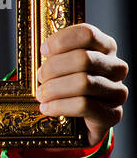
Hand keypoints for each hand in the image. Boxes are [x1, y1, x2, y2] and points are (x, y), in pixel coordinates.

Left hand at [36, 22, 128, 147]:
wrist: (78, 123)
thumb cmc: (67, 88)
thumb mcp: (63, 67)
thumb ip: (57, 55)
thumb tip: (43, 51)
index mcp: (105, 48)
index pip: (87, 34)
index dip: (62, 40)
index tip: (43, 50)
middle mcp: (116, 67)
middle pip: (83, 58)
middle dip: (54, 68)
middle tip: (39, 77)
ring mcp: (117, 91)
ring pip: (84, 83)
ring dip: (55, 88)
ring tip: (41, 94)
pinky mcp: (113, 114)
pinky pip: (84, 106)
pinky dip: (60, 106)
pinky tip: (47, 108)